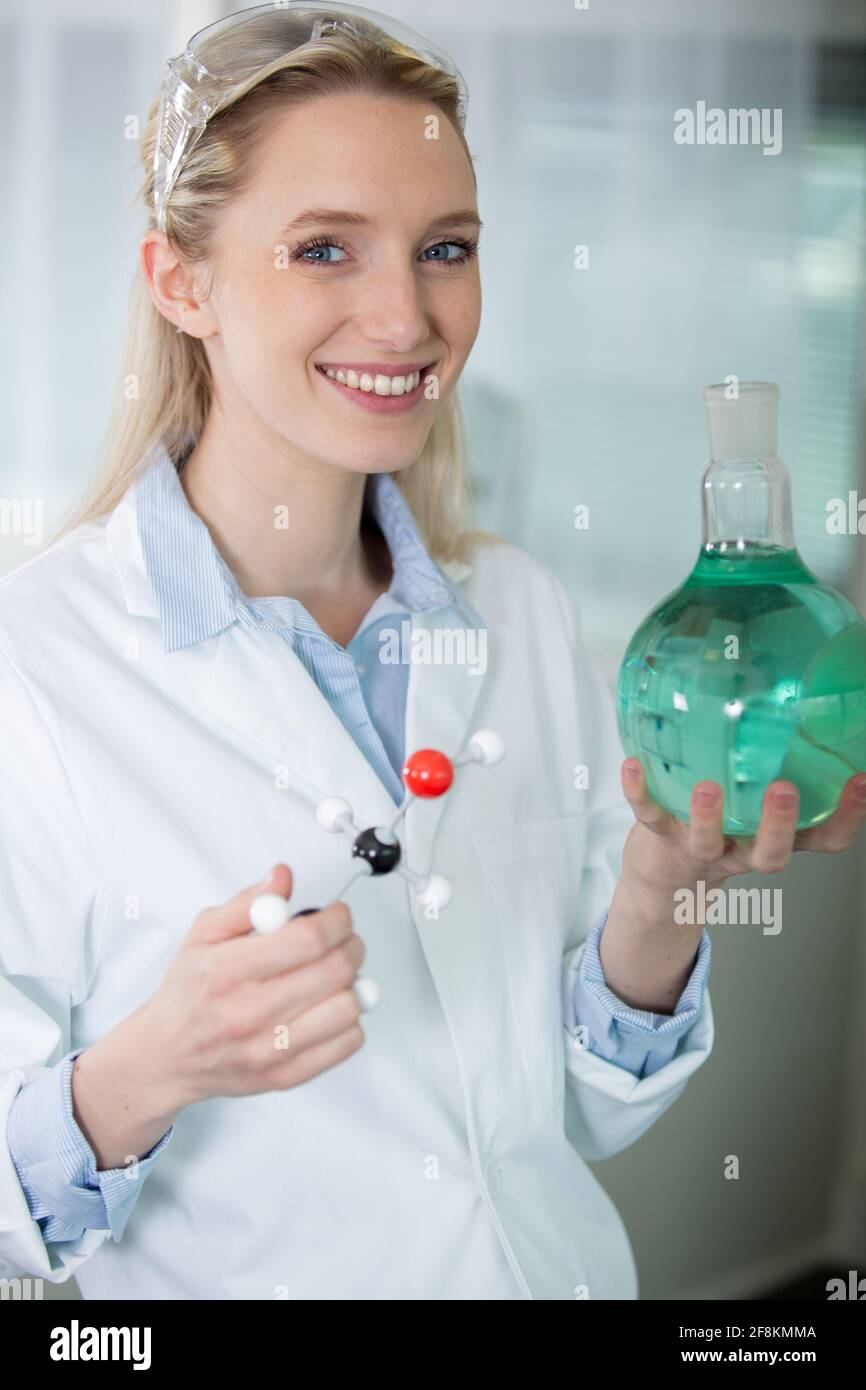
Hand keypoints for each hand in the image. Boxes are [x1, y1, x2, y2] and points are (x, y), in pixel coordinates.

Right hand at [73, 865, 367, 1167]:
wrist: (167, 1056)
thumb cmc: (187, 994)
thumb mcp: (203, 934)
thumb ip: (247, 902)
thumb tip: (282, 878)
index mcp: (225, 971)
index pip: (305, 939)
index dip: (335, 920)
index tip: (337, 915)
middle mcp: (247, 1013)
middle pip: (334, 970)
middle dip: (350, 944)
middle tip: (342, 939)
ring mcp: (268, 1050)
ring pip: (347, 1008)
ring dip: (352, 983)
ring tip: (334, 974)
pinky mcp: (285, 1076)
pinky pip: (346, 1043)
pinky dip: (349, 1019)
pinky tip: (329, 1006)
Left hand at [619, 759, 865, 895]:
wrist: (666, 872)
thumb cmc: (723, 820)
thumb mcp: (757, 800)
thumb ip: (777, 764)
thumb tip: (796, 691)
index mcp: (776, 837)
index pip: (825, 837)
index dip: (848, 817)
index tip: (861, 781)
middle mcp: (743, 849)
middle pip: (771, 853)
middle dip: (779, 825)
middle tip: (784, 790)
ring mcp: (702, 848)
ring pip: (710, 842)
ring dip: (710, 817)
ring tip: (708, 787)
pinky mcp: (662, 838)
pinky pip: (650, 817)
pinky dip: (640, 792)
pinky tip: (633, 765)